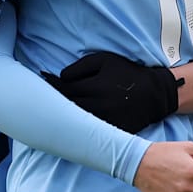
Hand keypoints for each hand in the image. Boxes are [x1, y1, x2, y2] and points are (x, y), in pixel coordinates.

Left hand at [41, 51, 181, 133]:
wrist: (155, 93)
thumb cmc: (128, 73)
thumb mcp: (105, 60)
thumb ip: (81, 67)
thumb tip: (61, 77)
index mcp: (95, 87)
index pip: (64, 89)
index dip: (51, 86)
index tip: (40, 82)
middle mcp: (98, 106)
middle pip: (67, 106)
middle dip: (52, 101)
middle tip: (37, 98)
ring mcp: (104, 121)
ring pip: (75, 120)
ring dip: (62, 115)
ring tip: (49, 110)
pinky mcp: (111, 131)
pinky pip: (89, 130)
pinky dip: (77, 125)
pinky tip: (68, 121)